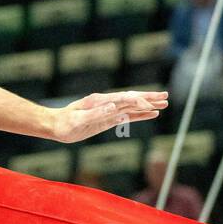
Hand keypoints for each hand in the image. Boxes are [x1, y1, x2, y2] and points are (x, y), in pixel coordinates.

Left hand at [49, 90, 167, 143]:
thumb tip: (114, 107)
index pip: (124, 99)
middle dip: (149, 98)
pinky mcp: (108, 118)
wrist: (56, 125)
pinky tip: (150, 114)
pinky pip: (127, 115)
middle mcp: (107, 103)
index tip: (152, 107)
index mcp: (101, 101)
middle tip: (166, 97)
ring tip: (164, 104)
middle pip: (132, 98)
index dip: (138, 103)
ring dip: (148, 105)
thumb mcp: (78, 120)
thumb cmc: (65, 123)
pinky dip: (140, 114)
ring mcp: (109, 110)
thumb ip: (96, 114)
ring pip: (133, 106)